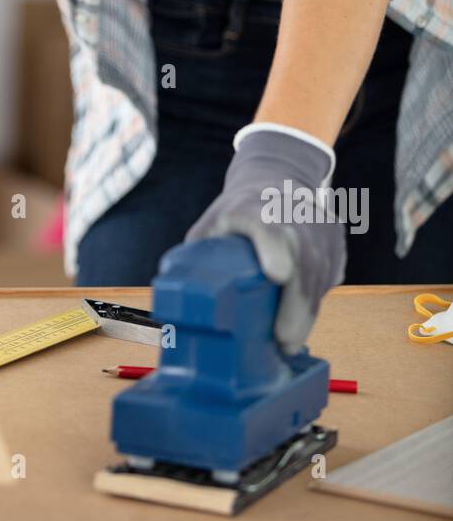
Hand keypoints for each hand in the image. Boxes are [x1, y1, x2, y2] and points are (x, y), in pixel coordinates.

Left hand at [185, 126, 345, 353]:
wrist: (278, 176)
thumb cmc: (238, 210)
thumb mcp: (211, 225)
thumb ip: (199, 258)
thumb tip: (183, 304)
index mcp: (253, 209)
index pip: (267, 225)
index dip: (273, 248)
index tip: (277, 274)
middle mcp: (292, 214)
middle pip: (303, 261)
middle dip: (296, 308)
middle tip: (284, 343)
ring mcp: (320, 225)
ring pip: (320, 275)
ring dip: (305, 312)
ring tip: (287, 338)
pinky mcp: (336, 238)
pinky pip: (329, 276)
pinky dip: (314, 299)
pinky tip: (299, 312)